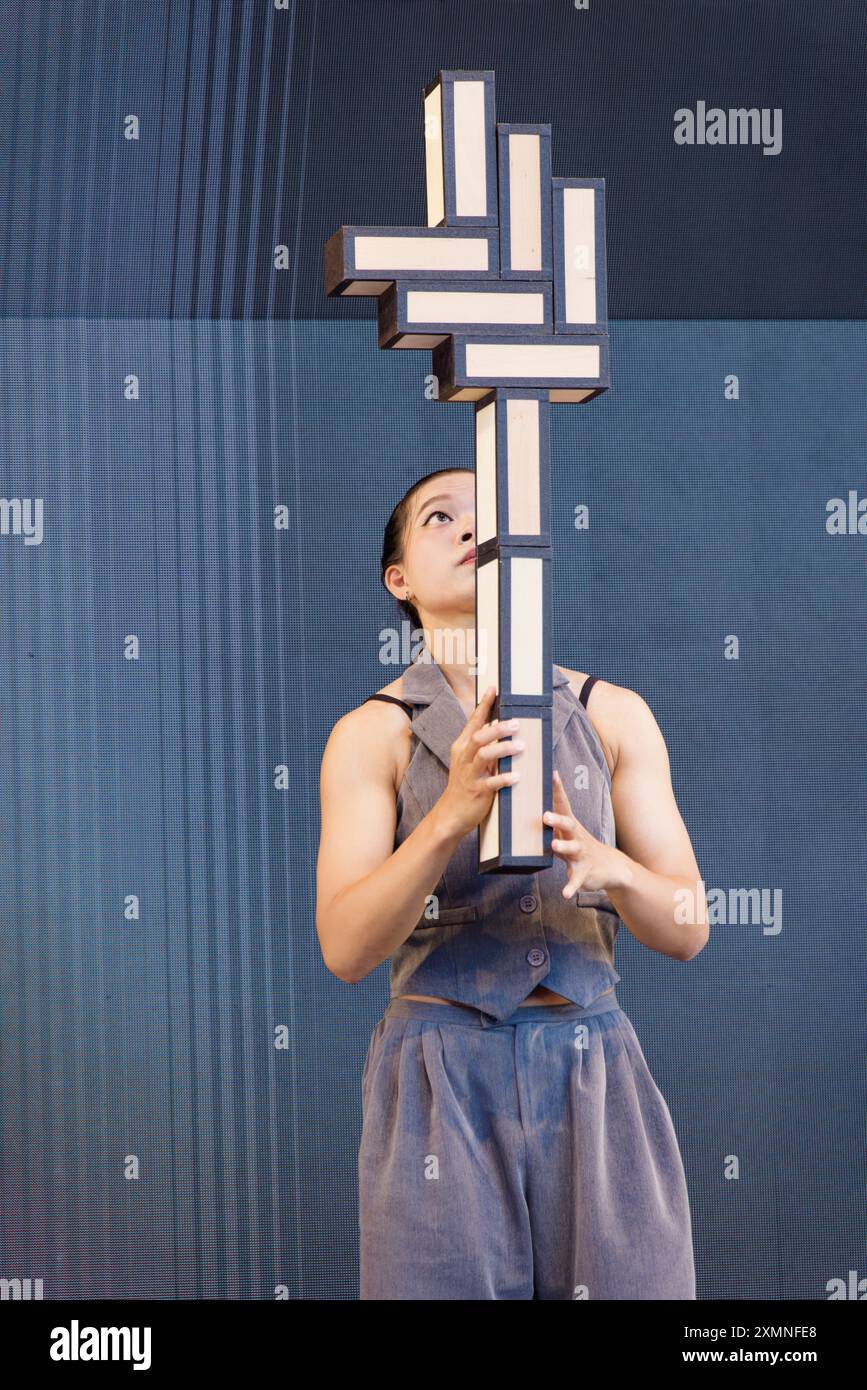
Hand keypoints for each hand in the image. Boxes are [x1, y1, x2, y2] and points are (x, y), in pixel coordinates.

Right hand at [436, 686, 524, 838]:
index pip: (474, 721)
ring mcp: (469, 774)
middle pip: (479, 736)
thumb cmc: (465, 784)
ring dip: (503, 749)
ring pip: (484, 755)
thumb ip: (484, 744)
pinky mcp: (476, 791)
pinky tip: (517, 776)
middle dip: (498, 728)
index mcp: (462, 746)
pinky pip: (491, 782)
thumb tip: (501, 725)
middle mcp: (464, 757)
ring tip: (520, 746)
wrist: (451, 813)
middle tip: (517, 723)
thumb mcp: (470, 760)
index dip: (484, 705)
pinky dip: (504, 778)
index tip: (494, 689)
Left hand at [543, 769, 629, 897]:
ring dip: (563, 848)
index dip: (558, 789)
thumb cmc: (581, 846)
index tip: (551, 773)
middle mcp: (577, 837)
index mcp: (571, 826)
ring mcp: (582, 855)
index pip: (563, 804)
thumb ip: (553, 820)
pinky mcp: (585, 873)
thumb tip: (531, 804)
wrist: (611, 867)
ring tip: (554, 846)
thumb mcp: (568, 832)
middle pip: (568, 825)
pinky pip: (577, 880)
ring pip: (573, 850)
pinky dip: (571, 886)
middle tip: (544, 815)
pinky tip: (565, 893)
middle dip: (557, 820)